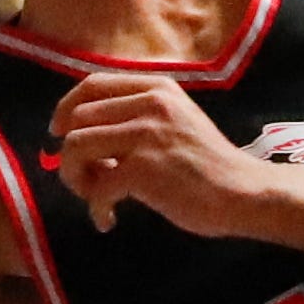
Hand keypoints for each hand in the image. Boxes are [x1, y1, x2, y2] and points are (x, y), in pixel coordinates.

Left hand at [49, 74, 266, 234]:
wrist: (243, 193)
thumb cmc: (208, 164)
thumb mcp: (175, 121)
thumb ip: (136, 118)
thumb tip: (81, 136)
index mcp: (156, 87)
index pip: (92, 83)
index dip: (66, 108)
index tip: (60, 133)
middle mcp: (150, 102)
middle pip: (77, 117)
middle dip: (70, 153)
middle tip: (86, 179)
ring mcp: (146, 134)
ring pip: (75, 146)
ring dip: (75, 178)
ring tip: (96, 198)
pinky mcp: (143, 169)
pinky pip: (96, 187)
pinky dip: (95, 207)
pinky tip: (108, 220)